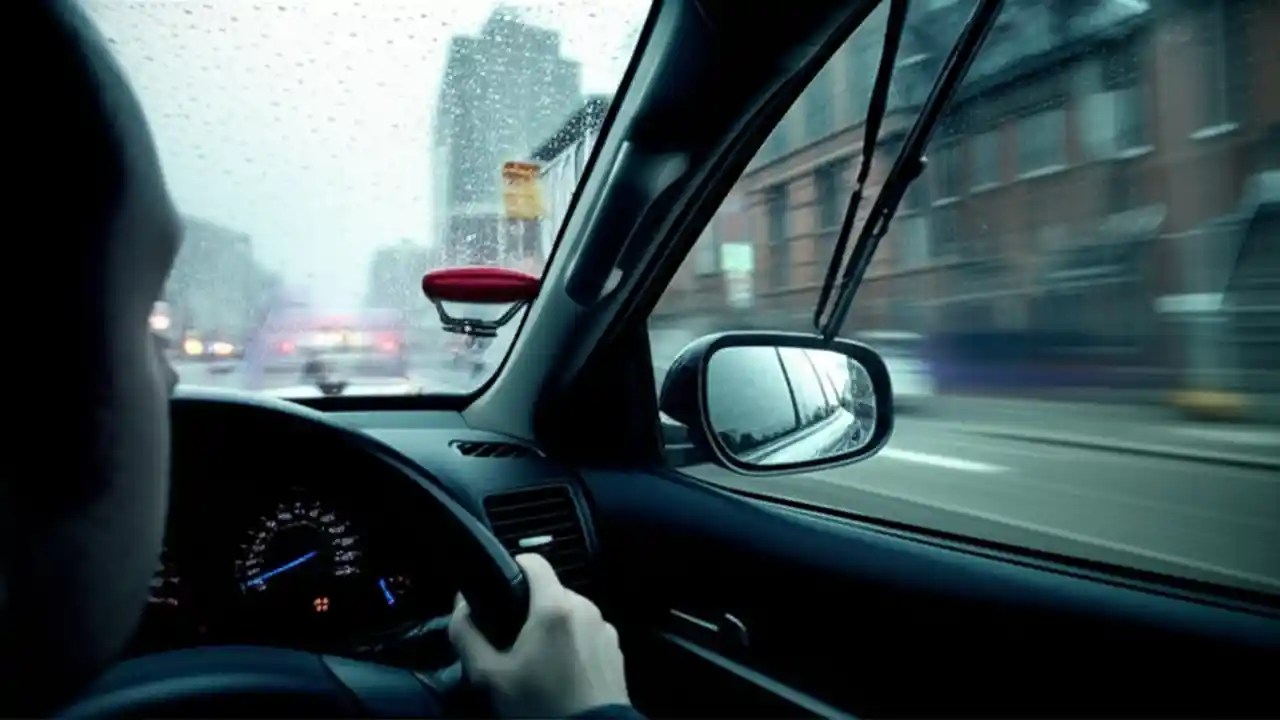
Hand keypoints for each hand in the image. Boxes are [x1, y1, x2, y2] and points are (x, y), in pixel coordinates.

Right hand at [448, 553, 629, 717]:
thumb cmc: (539, 704)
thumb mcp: (489, 676)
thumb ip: (467, 634)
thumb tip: (461, 606)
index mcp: (554, 606)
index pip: (533, 561)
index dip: (512, 569)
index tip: (499, 592)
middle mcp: (585, 607)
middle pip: (550, 591)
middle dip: (530, 609)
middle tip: (512, 641)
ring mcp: (605, 626)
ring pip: (570, 612)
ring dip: (552, 626)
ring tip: (538, 661)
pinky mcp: (616, 646)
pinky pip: (587, 631)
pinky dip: (573, 642)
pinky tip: (563, 670)